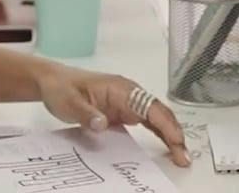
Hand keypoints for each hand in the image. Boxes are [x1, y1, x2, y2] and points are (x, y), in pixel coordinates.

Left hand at [35, 66, 191, 166]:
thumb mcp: (70, 102)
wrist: (54, 83)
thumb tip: (102, 125)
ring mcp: (128, 102)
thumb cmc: (62, 88)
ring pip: (156, 118)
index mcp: (121, 88)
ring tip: (181, 155)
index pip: (149, 106)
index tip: (176, 140)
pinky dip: (159, 133)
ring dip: (170, 135)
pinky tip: (168, 146)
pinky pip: (147, 122)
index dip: (165, 123)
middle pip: (159, 113)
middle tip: (184, 156)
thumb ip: (87, 114)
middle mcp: (129, 94)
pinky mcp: (124, 111)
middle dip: (174, 133)